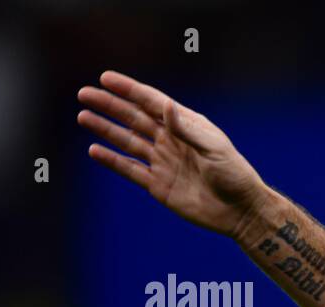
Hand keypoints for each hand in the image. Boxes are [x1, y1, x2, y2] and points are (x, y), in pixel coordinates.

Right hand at [77, 71, 267, 238]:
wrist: (241, 211)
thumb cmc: (235, 175)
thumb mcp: (214, 148)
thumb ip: (186, 129)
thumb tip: (165, 105)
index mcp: (186, 126)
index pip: (152, 102)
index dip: (129, 90)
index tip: (105, 78)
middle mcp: (171, 141)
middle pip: (134, 118)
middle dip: (109, 106)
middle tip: (84, 94)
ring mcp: (163, 163)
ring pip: (127, 142)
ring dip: (105, 129)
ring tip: (83, 117)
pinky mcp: (159, 185)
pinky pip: (130, 170)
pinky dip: (112, 161)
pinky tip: (94, 150)